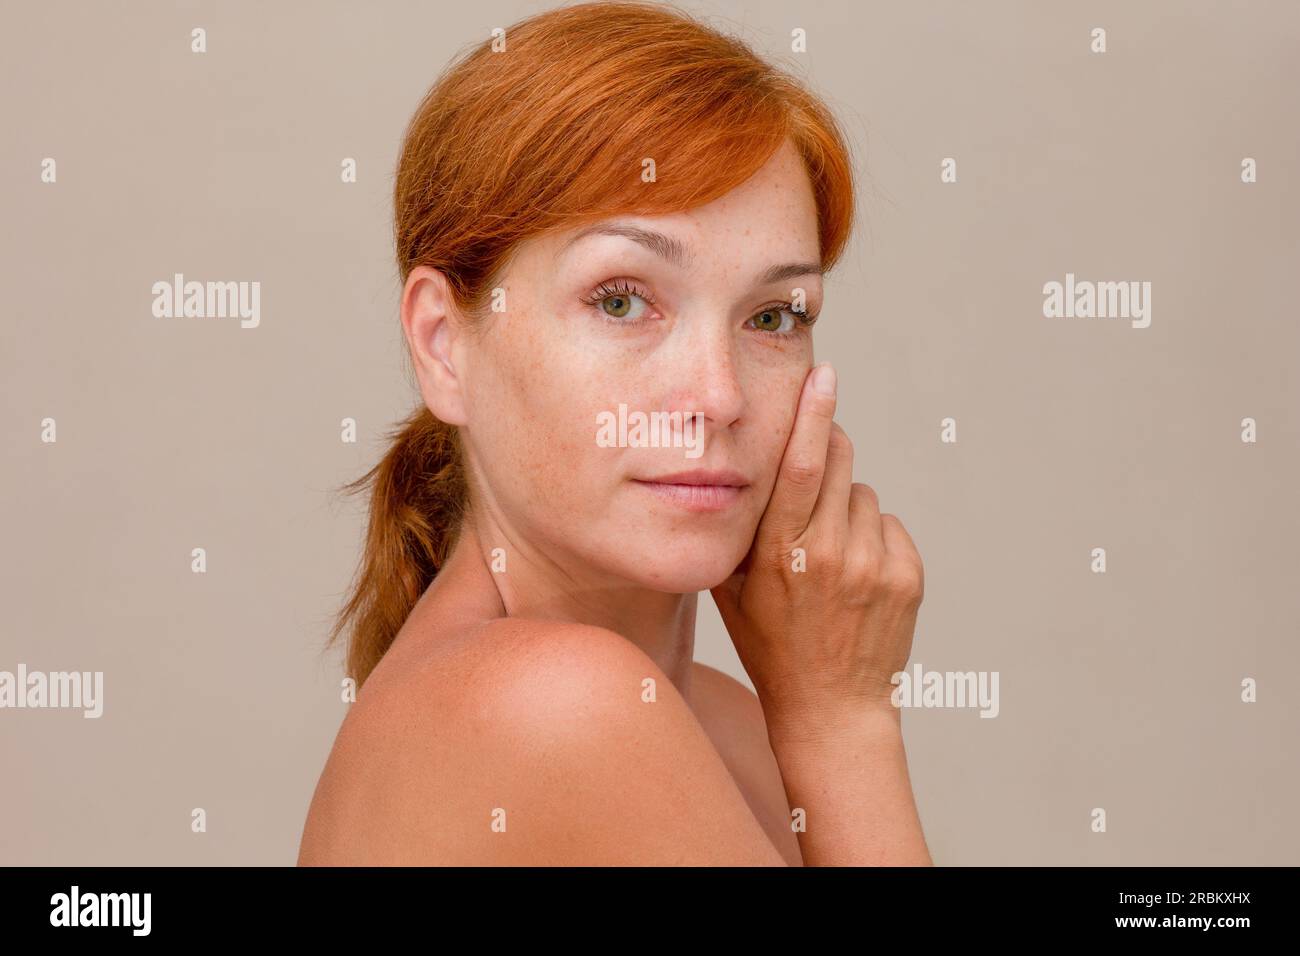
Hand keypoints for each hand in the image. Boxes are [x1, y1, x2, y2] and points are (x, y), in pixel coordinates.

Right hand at [710, 362, 924, 734]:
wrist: (831, 707)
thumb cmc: (770, 644)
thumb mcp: (732, 588)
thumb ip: (740, 527)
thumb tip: (748, 464)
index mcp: (779, 554)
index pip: (801, 466)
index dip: (813, 414)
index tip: (824, 375)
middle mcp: (829, 555)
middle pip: (839, 463)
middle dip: (827, 453)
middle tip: (814, 480)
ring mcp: (873, 566)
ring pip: (864, 494)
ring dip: (847, 508)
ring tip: (831, 557)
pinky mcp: (907, 577)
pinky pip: (889, 525)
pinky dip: (874, 538)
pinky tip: (857, 577)